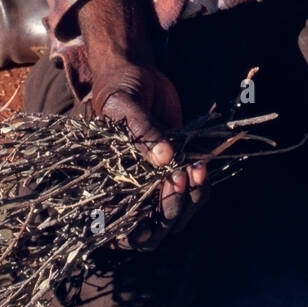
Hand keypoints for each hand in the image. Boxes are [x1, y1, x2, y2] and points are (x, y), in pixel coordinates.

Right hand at [89, 58, 206, 248]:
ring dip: (191, 200)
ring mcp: (154, 185)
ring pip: (177, 215)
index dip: (135, 233)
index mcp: (105, 187)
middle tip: (179, 180)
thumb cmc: (116, 89)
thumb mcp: (122, 107)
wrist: (135, 73)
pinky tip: (202, 166)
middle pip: (154, 231)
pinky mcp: (177, 171)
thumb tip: (165, 158)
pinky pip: (193, 193)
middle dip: (170, 211)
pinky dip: (201, 186)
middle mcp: (130, 193)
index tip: (149, 218)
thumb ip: (141, 132)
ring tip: (197, 170)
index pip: (118, 231)